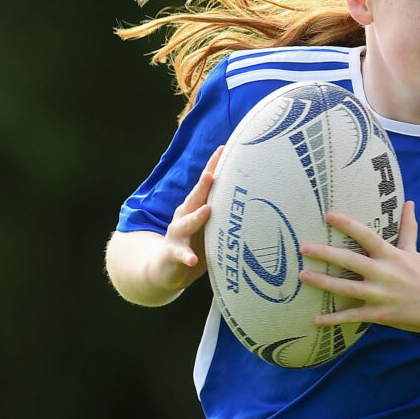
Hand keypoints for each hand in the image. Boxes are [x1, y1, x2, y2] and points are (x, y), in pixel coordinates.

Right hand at [152, 145, 223, 291]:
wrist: (165, 268)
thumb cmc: (195, 244)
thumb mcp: (210, 226)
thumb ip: (225, 212)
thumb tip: (254, 197)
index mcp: (195, 207)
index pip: (206, 185)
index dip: (213, 167)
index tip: (224, 149)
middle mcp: (184, 216)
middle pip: (195, 198)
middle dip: (203, 185)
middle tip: (211, 174)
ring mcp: (177, 235)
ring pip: (186, 224)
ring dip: (196, 217)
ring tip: (207, 211)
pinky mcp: (173, 254)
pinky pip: (180, 255)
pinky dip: (186, 256)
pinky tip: (192, 259)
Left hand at [298, 201, 419, 334]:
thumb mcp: (415, 252)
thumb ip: (408, 228)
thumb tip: (409, 203)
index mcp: (392, 256)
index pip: (367, 236)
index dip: (348, 224)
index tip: (329, 215)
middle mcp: (384, 274)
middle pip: (351, 261)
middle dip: (326, 254)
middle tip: (304, 248)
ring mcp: (381, 295)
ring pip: (347, 288)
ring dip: (323, 283)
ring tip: (302, 276)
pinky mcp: (380, 314)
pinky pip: (353, 316)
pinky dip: (334, 319)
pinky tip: (316, 320)